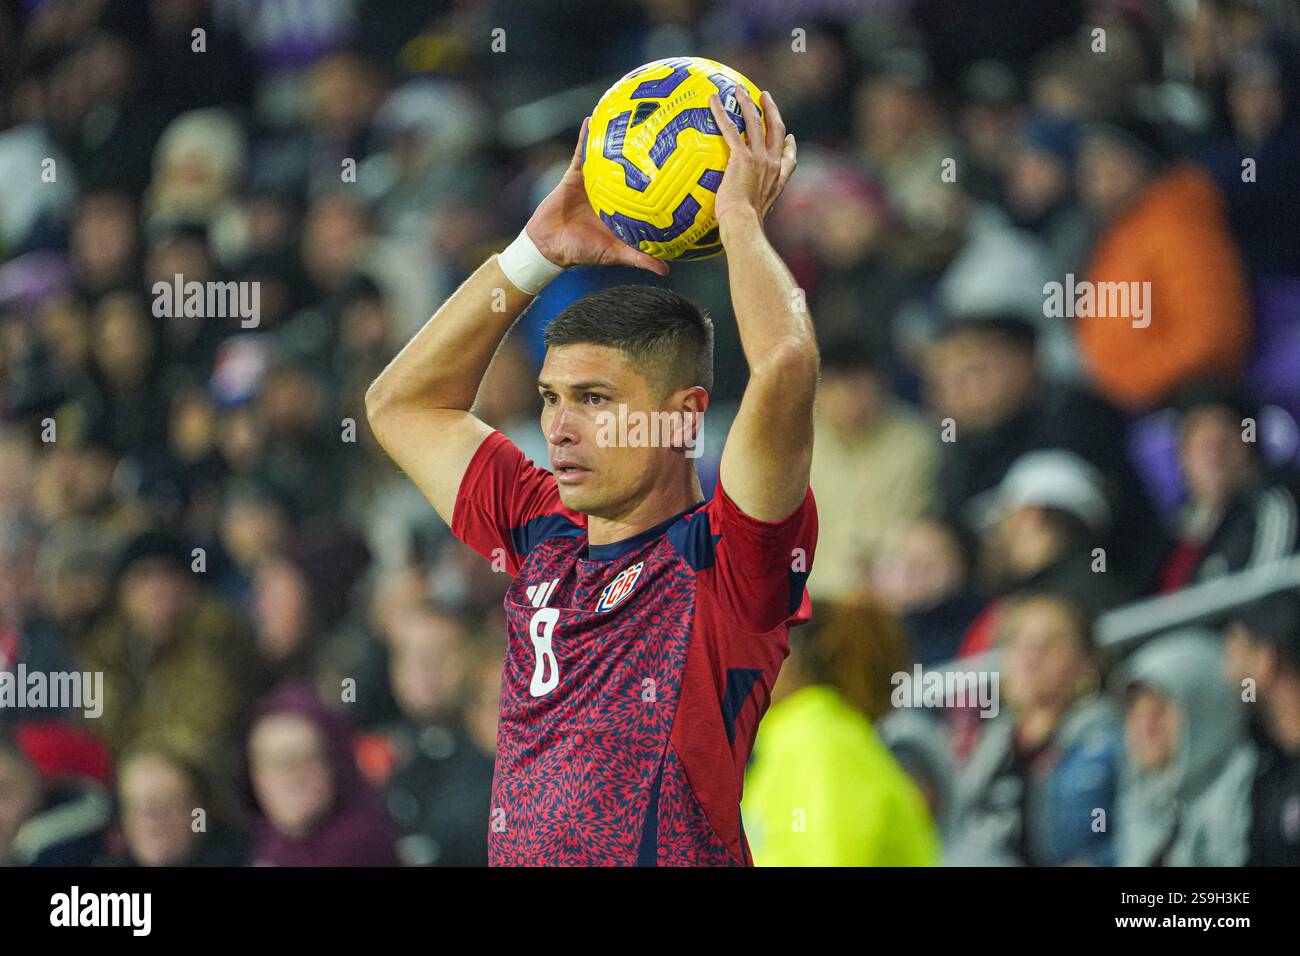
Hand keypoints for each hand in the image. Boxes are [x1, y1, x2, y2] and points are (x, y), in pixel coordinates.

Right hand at [525, 116, 669, 275]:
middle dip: (645, 151)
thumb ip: (638, 259)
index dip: (662, 179)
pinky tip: (592, 120)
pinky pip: (581, 152)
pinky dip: (585, 136)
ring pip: (608, 155)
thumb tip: (666, 271)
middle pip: (632, 167)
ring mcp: (594, 181)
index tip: (682, 164)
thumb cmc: (583, 251)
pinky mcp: (575, 174)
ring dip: (616, 137)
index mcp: (624, 207)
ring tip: (631, 116)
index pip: (646, 190)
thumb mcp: (614, 254)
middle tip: (664, 129)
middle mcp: (612, 191)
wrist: (550, 246)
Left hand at [707, 85, 796, 227]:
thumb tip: (745, 218)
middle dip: (772, 110)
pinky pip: (731, 128)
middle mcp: (772, 164)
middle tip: (765, 96)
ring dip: (748, 103)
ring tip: (740, 89)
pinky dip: (722, 112)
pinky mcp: (742, 157)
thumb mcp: (757, 217)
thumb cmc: (746, 226)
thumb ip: (755, 209)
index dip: (789, 146)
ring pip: (755, 122)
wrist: (744, 224)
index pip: (789, 158)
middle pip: (776, 129)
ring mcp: (758, 158)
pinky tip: (713, 100)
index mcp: (778, 178)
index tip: (789, 139)